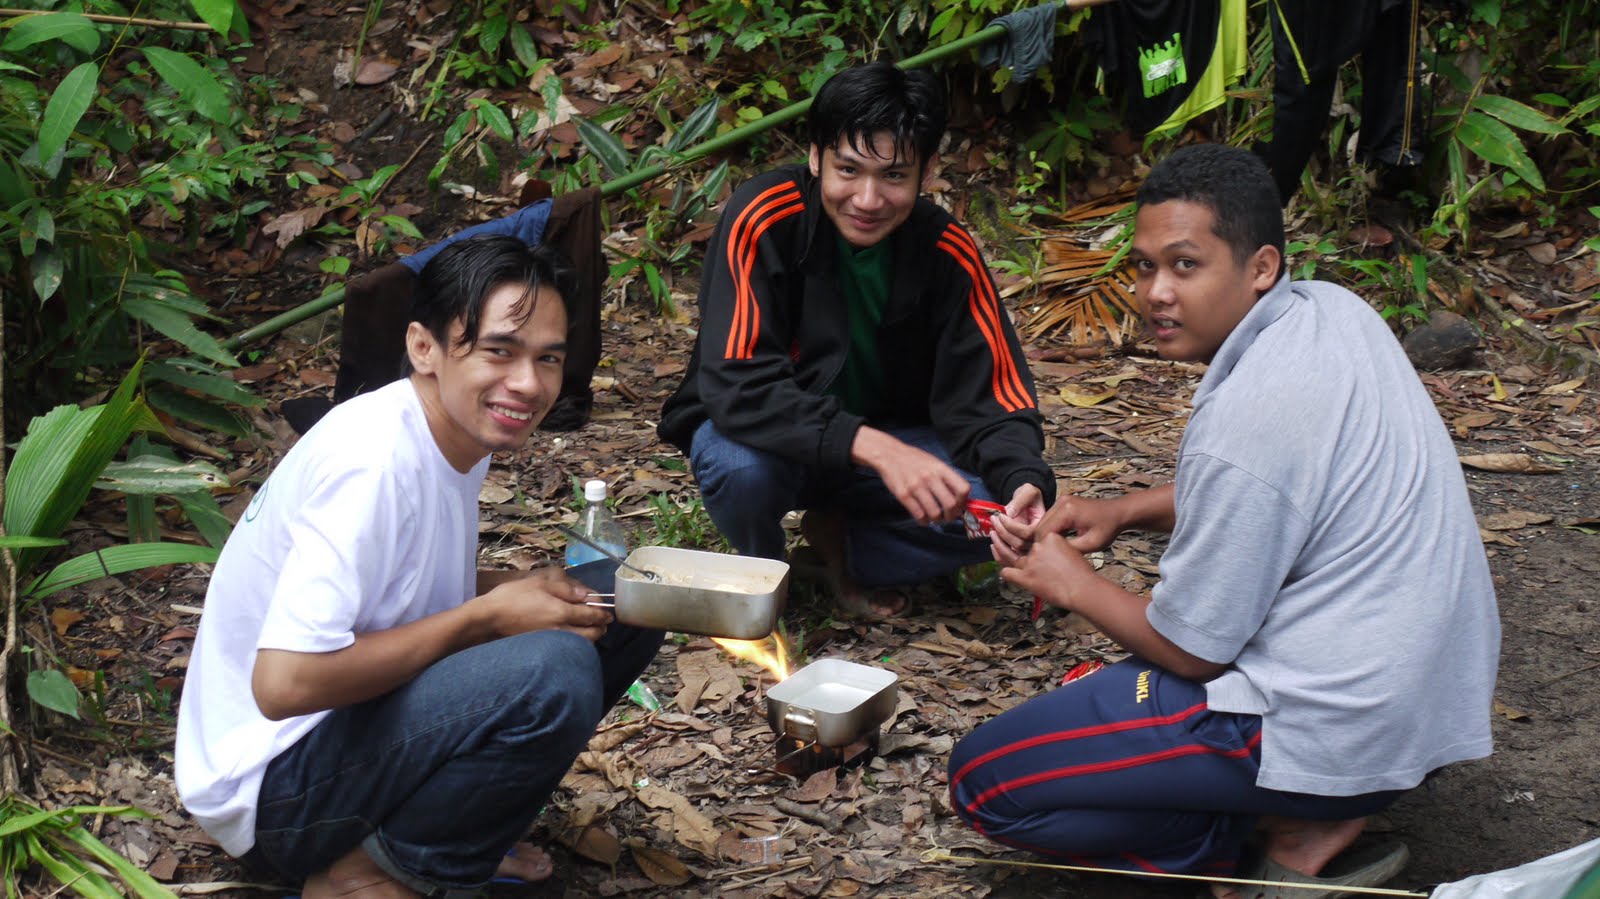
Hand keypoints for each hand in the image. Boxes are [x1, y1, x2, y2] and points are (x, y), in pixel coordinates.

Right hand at [474, 568, 610, 641]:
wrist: (489, 618)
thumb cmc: (513, 597)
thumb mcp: (540, 584)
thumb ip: (566, 589)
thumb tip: (587, 594)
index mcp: (561, 612)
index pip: (592, 615)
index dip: (603, 614)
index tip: (608, 612)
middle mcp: (561, 630)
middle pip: (592, 634)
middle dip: (601, 627)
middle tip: (602, 621)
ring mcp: (552, 642)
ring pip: (581, 644)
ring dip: (590, 637)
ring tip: (590, 628)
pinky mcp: (544, 648)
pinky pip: (568, 648)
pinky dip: (577, 644)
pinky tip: (572, 636)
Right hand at [852, 428, 969, 523]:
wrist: (889, 454)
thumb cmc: (913, 460)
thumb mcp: (934, 463)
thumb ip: (947, 478)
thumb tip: (960, 499)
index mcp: (940, 468)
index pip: (962, 488)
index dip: (964, 501)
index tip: (960, 506)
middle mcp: (930, 477)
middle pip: (950, 505)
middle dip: (952, 516)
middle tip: (948, 517)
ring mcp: (916, 487)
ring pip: (935, 513)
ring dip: (937, 520)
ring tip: (935, 518)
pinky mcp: (903, 495)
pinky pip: (919, 515)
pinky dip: (924, 521)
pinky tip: (923, 518)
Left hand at [990, 483, 1044, 564]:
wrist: (1027, 501)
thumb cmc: (1029, 495)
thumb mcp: (1027, 492)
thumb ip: (1019, 501)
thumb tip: (1008, 513)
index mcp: (1044, 526)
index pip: (1028, 532)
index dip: (1012, 526)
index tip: (1000, 516)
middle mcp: (1038, 539)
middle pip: (1021, 545)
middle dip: (1004, 533)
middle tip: (993, 520)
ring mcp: (1029, 547)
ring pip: (1015, 555)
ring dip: (1000, 545)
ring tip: (992, 532)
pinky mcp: (1021, 551)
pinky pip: (1010, 560)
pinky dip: (999, 555)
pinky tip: (992, 545)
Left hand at [999, 532, 1100, 611]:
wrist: (1082, 588)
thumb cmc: (1081, 572)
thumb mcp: (1070, 549)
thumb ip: (1056, 546)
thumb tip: (1048, 551)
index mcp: (1049, 536)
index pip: (1031, 535)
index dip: (1024, 535)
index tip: (1019, 531)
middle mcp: (1037, 546)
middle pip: (1019, 542)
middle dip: (1005, 532)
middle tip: (995, 524)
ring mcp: (1030, 561)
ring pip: (1008, 554)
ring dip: (998, 545)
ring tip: (992, 536)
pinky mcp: (1026, 577)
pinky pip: (1008, 572)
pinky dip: (1005, 572)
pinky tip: (1003, 571)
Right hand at [1034, 495, 1123, 552]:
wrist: (1119, 512)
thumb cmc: (1109, 527)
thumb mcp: (1092, 543)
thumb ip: (1071, 549)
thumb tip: (1052, 555)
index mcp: (1068, 510)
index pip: (1045, 531)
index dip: (1043, 547)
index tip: (1046, 560)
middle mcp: (1062, 502)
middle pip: (1040, 525)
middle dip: (1042, 542)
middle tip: (1047, 558)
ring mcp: (1062, 500)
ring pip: (1043, 522)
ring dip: (1046, 536)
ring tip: (1053, 551)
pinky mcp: (1063, 502)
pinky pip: (1050, 518)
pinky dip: (1051, 530)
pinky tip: (1058, 542)